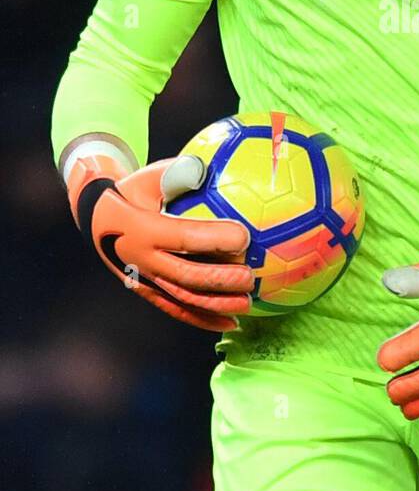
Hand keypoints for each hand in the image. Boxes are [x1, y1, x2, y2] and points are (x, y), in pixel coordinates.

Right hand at [69, 153, 253, 331]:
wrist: (97, 221)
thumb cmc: (132, 192)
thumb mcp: (147, 177)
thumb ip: (176, 172)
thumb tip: (206, 166)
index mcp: (144, 229)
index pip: (183, 237)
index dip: (214, 239)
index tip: (245, 236)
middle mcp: (143, 260)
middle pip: (186, 276)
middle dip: (220, 279)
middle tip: (250, 277)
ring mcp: (145, 280)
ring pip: (184, 299)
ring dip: (217, 305)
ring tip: (247, 303)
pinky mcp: (148, 293)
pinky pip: (177, 310)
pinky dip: (204, 320)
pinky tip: (230, 324)